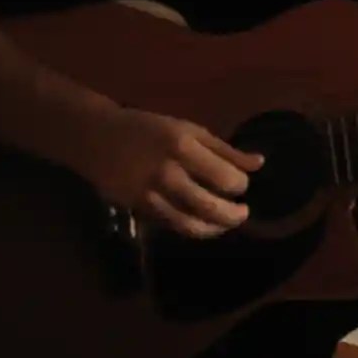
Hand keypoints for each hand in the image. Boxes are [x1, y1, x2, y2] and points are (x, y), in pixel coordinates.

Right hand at [76, 108, 263, 237]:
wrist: (96, 137)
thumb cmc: (149, 129)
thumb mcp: (189, 130)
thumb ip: (225, 150)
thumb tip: (260, 163)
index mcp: (184, 147)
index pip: (228, 179)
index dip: (241, 185)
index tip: (240, 184)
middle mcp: (168, 173)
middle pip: (213, 207)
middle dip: (235, 215)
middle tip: (242, 212)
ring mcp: (151, 194)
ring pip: (193, 225)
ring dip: (216, 228)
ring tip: (226, 222)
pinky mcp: (139, 209)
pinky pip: (173, 226)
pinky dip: (193, 228)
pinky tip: (203, 222)